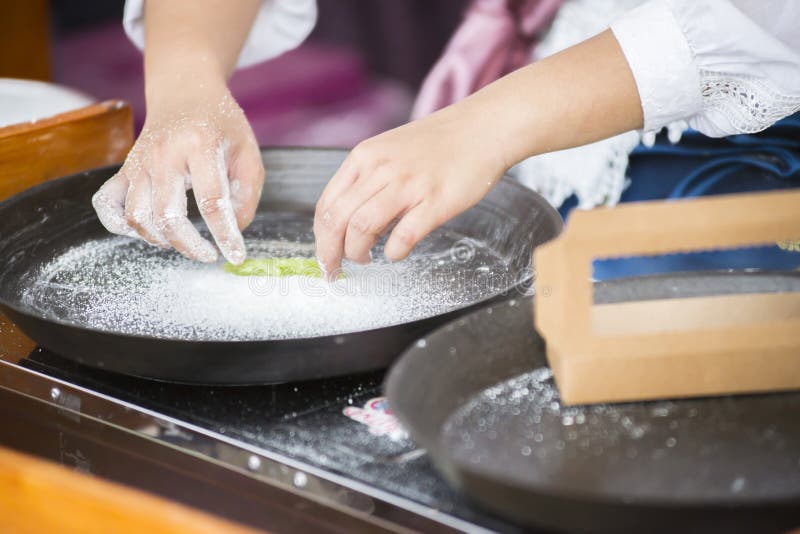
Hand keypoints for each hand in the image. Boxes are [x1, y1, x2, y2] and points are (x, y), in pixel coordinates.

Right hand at [92, 81, 263, 263]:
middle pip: (168, 216)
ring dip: (161, 240)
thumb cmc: (221, 125)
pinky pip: (107, 204)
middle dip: (190, 245)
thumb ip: (247, 193)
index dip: (225, 235)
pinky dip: (121, 226)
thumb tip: (234, 230)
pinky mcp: (123, 169)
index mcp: (200, 145)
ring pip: (137, 217)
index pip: (212, 201)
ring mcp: (138, 162)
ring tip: (184, 239)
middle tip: (209, 254)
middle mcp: (163, 154)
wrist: (185, 92)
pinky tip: (148, 230)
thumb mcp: (247, 152)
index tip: (236, 256)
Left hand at [313, 105, 507, 277]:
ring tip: (365, 259)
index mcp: (365, 157)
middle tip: (335, 270)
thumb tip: (348, 222)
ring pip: (363, 228)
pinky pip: (403, 236)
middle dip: (330, 253)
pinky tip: (396, 252)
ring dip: (357, 253)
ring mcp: (409, 185)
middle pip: (338, 220)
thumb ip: (368, 180)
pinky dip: (393, 252)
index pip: (327, 204)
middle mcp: (381, 169)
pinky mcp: (435, 201)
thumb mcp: (390, 151)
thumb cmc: (439, 144)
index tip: (325, 256)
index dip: (320, 238)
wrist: (483, 127)